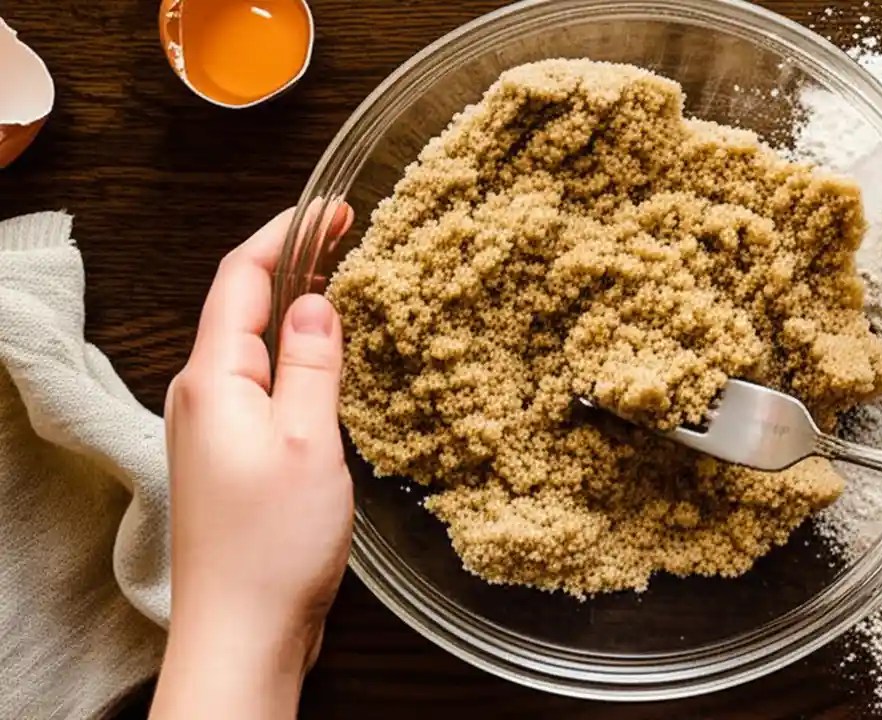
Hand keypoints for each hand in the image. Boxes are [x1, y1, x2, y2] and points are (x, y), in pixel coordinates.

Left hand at [151, 207, 352, 719]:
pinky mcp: (235, 458)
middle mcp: (204, 396)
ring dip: (298, 309)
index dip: (287, 233)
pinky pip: (264, 384)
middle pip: (244, 305)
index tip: (333, 207)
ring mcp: (216, 429)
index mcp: (213, 379)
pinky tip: (330, 362)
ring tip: (348, 285)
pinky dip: (298, 357)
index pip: (241, 277)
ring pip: (256, 346)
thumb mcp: (307, 441)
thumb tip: (317, 302)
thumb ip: (311, 364)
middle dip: (295, 262)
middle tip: (351, 237)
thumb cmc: (272, 544)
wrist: (242, 632)